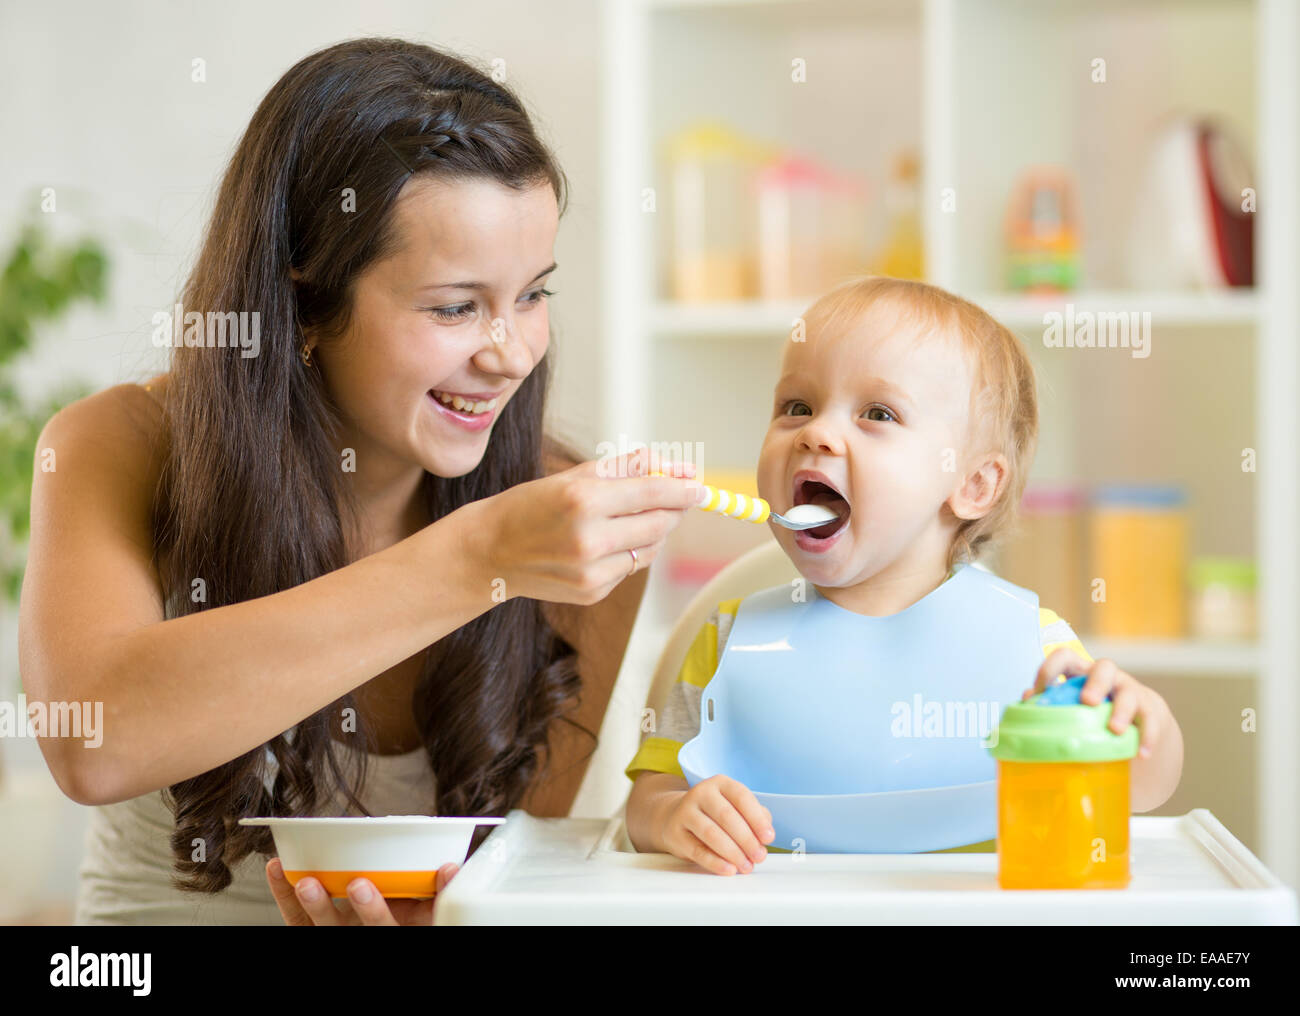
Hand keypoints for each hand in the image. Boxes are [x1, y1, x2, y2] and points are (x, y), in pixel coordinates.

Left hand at [266, 857, 459, 925]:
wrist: (373, 923)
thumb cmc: (406, 916)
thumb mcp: (428, 912)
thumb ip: (440, 893)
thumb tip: (451, 868)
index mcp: (394, 932)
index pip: (387, 929)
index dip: (381, 912)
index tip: (376, 886)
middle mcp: (361, 937)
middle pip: (356, 932)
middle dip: (360, 910)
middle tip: (358, 884)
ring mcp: (335, 934)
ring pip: (320, 927)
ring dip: (313, 904)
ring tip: (308, 881)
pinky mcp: (310, 929)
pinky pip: (293, 917)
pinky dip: (283, 892)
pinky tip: (278, 867)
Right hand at [467, 446, 699, 605]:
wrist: (490, 552)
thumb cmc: (531, 506)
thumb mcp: (574, 476)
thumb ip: (629, 468)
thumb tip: (678, 469)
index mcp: (583, 500)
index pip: (652, 494)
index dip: (682, 490)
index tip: (699, 486)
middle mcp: (589, 539)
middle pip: (659, 524)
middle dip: (672, 510)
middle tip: (673, 498)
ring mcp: (592, 571)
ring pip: (651, 549)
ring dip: (653, 531)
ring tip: (629, 519)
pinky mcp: (593, 592)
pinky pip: (630, 568)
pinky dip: (630, 552)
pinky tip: (605, 543)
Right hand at [659, 775, 773, 875]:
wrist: (675, 816)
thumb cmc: (714, 813)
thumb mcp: (735, 807)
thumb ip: (755, 816)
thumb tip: (765, 834)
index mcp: (720, 783)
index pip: (741, 797)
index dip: (757, 819)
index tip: (769, 838)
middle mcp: (701, 793)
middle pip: (727, 816)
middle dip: (747, 839)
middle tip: (759, 856)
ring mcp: (685, 812)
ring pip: (712, 834)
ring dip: (733, 853)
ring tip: (746, 866)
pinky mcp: (675, 833)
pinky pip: (697, 850)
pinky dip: (715, 862)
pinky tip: (729, 869)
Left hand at [1026, 648, 1171, 759]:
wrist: (1134, 723)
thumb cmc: (1090, 713)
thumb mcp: (1069, 705)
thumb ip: (1049, 702)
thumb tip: (1025, 700)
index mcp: (1080, 672)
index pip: (1065, 656)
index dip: (1051, 668)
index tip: (1041, 690)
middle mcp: (1107, 677)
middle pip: (1104, 667)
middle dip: (1095, 683)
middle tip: (1087, 702)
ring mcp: (1129, 692)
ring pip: (1129, 693)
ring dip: (1122, 711)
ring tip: (1114, 730)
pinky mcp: (1149, 711)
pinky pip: (1150, 721)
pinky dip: (1147, 737)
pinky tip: (1141, 754)